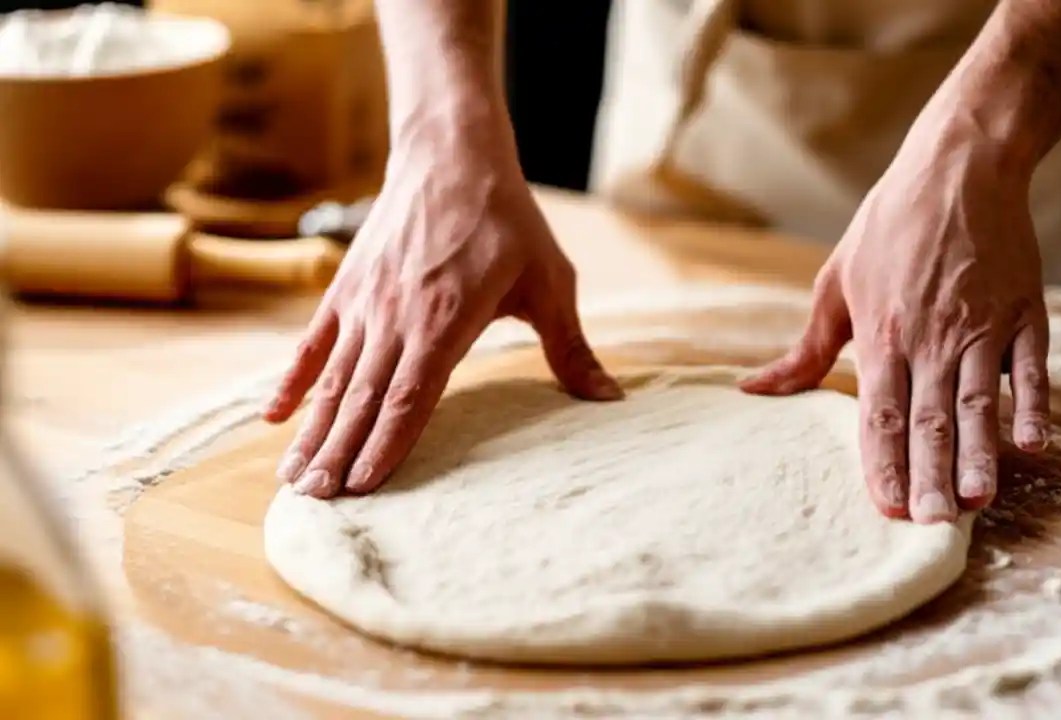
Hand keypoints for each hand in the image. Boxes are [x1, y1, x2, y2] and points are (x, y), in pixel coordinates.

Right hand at [263, 144, 621, 497]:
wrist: (451, 157)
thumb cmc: (507, 222)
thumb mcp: (551, 281)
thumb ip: (570, 347)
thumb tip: (609, 399)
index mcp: (447, 318)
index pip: (411, 395)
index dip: (387, 443)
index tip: (365, 486)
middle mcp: (396, 316)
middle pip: (362, 398)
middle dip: (338, 453)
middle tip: (316, 503)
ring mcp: (364, 303)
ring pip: (333, 378)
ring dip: (313, 430)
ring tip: (293, 479)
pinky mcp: (345, 289)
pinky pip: (312, 344)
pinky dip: (291, 380)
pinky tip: (273, 417)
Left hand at [742, 129, 1049, 523]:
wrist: (959, 166)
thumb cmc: (889, 226)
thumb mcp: (834, 283)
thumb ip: (804, 350)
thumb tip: (751, 391)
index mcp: (882, 333)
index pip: (879, 413)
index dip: (883, 462)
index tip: (887, 507)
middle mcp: (932, 337)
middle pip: (929, 419)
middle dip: (931, 475)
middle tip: (935, 524)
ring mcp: (982, 326)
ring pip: (979, 402)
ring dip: (979, 453)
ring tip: (979, 500)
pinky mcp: (1025, 312)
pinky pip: (1033, 368)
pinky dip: (1034, 404)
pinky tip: (1034, 443)